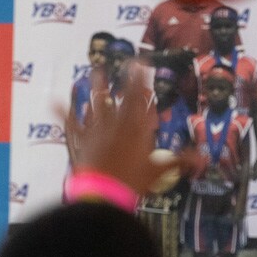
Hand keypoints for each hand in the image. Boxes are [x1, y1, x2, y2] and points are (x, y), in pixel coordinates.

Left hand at [61, 68, 191, 197]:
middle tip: (118, 63)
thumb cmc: (132, 182)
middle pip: (117, 97)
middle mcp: (115, 125)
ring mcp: (96, 131)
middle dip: (118, 79)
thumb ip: (180, 161)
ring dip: (94, 87)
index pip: (138, 98)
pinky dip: (62, 112)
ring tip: (94, 71)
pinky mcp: (80, 142)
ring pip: (95, 104)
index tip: (139, 62)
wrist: (103, 194)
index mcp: (135, 129)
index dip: (139, 79)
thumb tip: (201, 157)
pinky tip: (54, 101)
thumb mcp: (159, 172)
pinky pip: (71, 123)